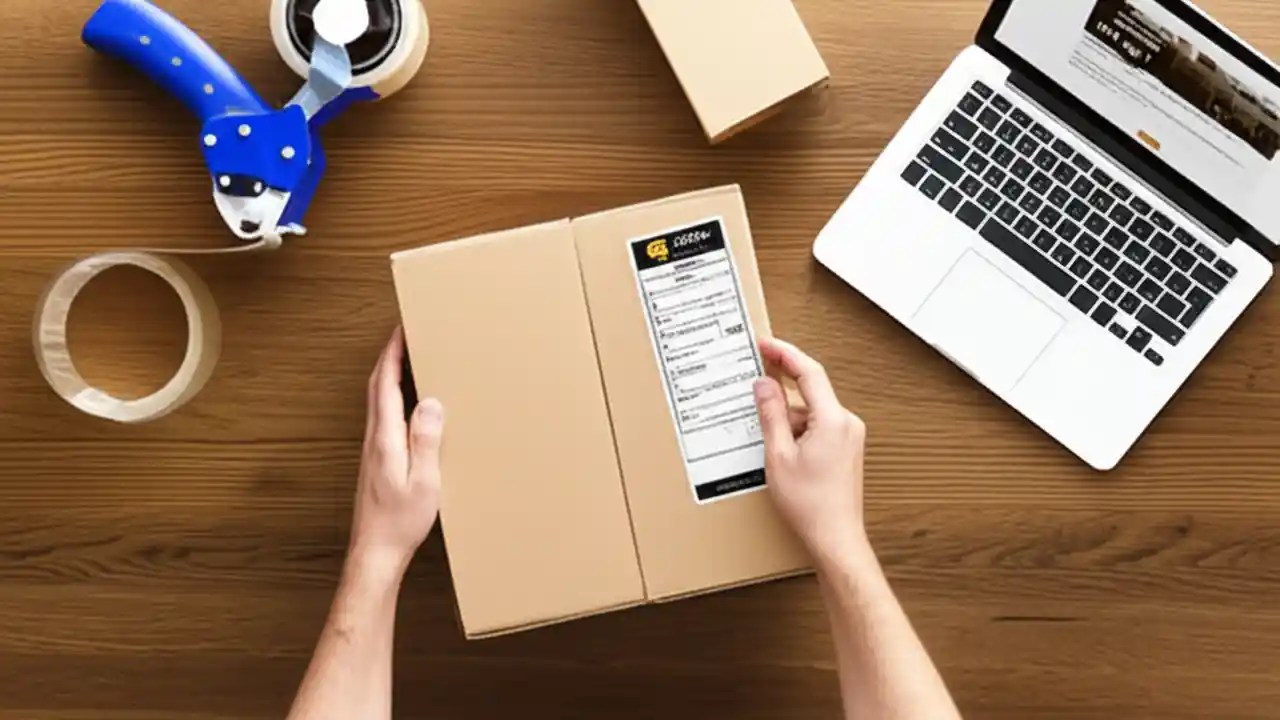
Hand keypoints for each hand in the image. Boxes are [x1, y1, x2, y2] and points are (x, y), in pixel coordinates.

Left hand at [349, 327, 444, 578]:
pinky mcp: (375, 462)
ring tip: (407, 361)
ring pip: (377, 402)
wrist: (375, 553)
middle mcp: (374, 440)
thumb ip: (426, 440)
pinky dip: (392, 399)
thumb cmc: (400, 522)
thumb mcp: (424, 481)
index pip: (385, 384)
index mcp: (385, 438)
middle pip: (376, 387)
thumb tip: (431, 401)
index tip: (402, 329)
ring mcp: (372, 451)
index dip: (392, 353)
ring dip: (389, 376)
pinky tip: (406, 406)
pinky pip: (382, 418)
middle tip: (405, 336)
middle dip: (389, 357)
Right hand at [753, 338, 868, 568]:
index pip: (809, 372)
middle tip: (754, 389)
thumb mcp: (778, 455)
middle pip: (808, 392)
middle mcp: (846, 423)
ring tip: (768, 444)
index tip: (766, 344)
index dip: (785, 354)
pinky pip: (818, 426)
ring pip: (810, 412)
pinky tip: (781, 450)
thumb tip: (764, 385)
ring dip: (787, 419)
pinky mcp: (846, 447)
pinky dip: (797, 431)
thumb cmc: (810, 505)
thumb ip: (770, 414)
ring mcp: (849, 436)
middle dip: (780, 394)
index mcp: (832, 419)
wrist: (835, 537)